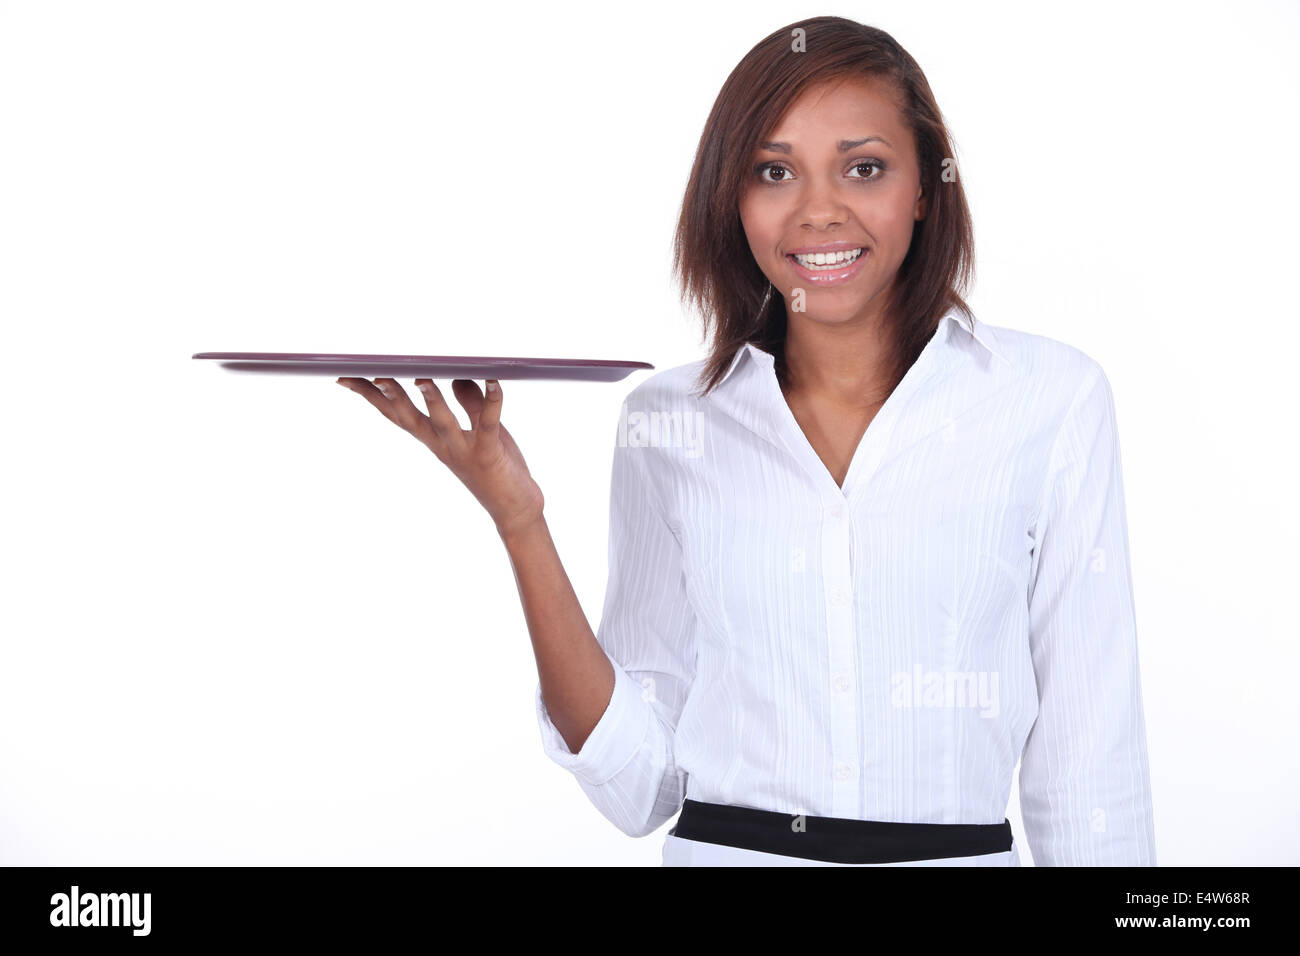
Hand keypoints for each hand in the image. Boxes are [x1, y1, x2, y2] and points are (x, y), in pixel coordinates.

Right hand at [336, 376, 543, 538]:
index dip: (370, 396)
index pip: (395, 414)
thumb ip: (469, 401)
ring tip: (421, 377)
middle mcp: (442, 445)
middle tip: (373, 374)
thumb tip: (458, 374)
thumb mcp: (480, 430)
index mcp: (433, 439)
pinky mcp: (489, 454)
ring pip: (443, 422)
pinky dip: (493, 401)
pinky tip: (495, 382)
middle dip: (390, 396)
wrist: (515, 510)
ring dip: (432, 400)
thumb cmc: (496, 468)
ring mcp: (464, 451)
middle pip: (408, 418)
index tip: (345, 377)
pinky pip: (489, 424)